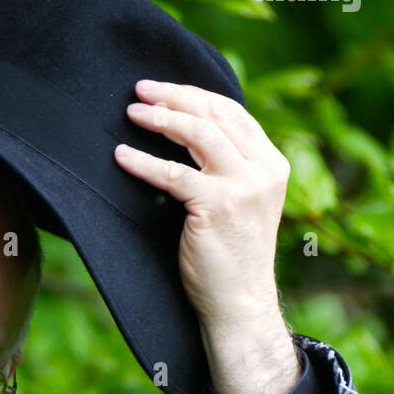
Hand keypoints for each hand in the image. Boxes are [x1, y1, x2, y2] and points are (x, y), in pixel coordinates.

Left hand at [114, 80, 300, 393]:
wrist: (239, 303)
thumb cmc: (229, 259)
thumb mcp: (237, 204)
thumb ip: (224, 169)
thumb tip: (183, 134)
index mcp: (272, 164)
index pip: (232, 113)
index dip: (194, 95)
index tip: (162, 90)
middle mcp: (263, 170)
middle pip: (216, 114)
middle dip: (174, 97)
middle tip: (140, 90)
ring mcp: (243, 187)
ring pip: (198, 134)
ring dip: (160, 119)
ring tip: (132, 114)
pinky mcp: (218, 206)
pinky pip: (173, 173)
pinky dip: (144, 162)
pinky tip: (121, 156)